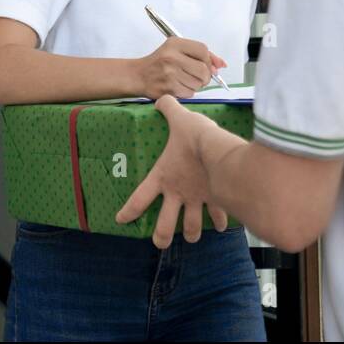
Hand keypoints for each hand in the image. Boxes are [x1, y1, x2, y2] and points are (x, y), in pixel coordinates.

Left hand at [115, 94, 229, 247]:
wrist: (218, 149)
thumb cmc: (194, 136)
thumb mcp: (179, 118)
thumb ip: (168, 108)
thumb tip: (161, 100)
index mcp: (162, 177)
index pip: (139, 199)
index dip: (128, 211)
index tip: (121, 220)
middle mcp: (178, 193)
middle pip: (165, 225)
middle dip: (161, 237)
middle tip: (159, 243)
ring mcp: (197, 199)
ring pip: (191, 227)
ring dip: (190, 233)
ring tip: (190, 237)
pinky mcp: (217, 199)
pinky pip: (219, 215)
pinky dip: (220, 221)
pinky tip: (222, 226)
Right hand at [132, 38, 225, 98]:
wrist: (139, 75)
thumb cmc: (160, 62)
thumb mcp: (178, 50)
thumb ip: (201, 55)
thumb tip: (222, 64)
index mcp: (175, 43)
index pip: (203, 50)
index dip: (209, 60)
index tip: (206, 65)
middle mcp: (172, 57)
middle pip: (204, 69)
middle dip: (205, 76)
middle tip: (198, 77)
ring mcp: (169, 74)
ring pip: (198, 83)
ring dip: (196, 85)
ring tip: (185, 80)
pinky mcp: (168, 89)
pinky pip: (190, 93)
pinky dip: (188, 92)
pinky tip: (179, 87)